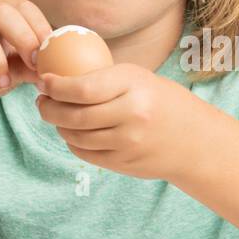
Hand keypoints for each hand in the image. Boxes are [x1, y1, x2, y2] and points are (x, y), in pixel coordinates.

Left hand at [34, 63, 204, 179]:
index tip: (43, 81)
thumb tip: (57, 76)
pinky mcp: (125, 163)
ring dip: (59, 126)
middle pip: (74, 116)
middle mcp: (132, 115)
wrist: (196, 141)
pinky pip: (86, 154)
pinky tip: (74, 133)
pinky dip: (73, 143)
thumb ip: (104, 78)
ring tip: (57, 116)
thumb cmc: (162, 101)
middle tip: (42, 102)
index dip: (55, 87)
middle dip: (49, 109)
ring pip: (76, 137)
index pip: (82, 88)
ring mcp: (128, 142)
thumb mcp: (140, 78)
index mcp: (134, 85)